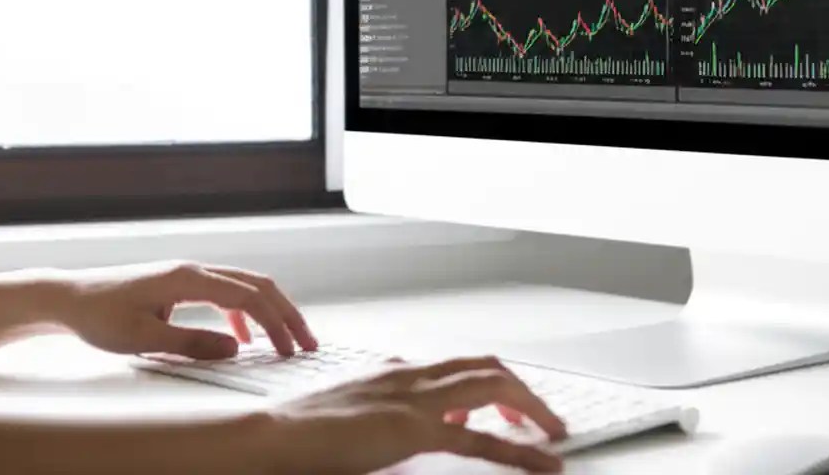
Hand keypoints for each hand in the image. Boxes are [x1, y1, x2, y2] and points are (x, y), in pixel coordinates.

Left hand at [56, 261, 316, 359]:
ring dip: (271, 311)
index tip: (291, 349)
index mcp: (189, 278)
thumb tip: (237, 348)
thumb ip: (192, 343)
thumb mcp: (143, 338)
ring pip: (247, 286)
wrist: (69, 297)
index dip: (275, 324)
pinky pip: (227, 292)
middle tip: (308, 342)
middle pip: (258, 285)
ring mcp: (191, 273)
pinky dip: (245, 312)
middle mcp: (196, 269)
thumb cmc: (99, 316)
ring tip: (287, 340)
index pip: (248, 297)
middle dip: (287, 314)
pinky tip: (243, 336)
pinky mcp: (184, 282)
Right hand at [273, 356, 566, 473]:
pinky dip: (520, 451)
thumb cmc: (303, 431)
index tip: (509, 403)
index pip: (459, 365)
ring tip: (554, 432)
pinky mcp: (414, 428)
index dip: (493, 380)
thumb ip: (384, 410)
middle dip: (521, 389)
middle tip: (541, 418)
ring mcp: (416, 398)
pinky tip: (543, 463)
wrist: (273, 435)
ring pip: (494, 386)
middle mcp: (413, 375)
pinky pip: (481, 439)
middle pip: (486, 366)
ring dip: (531, 407)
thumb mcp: (354, 411)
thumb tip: (406, 423)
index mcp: (399, 371)